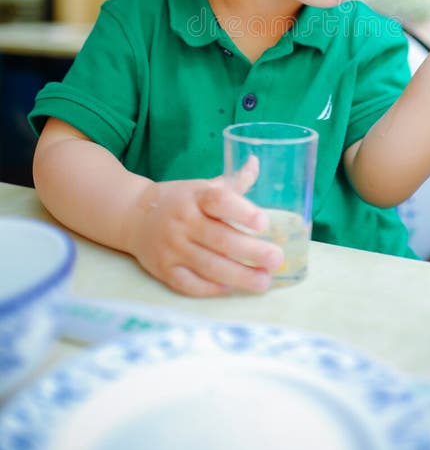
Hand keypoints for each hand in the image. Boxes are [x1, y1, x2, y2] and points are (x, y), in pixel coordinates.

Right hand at [125, 159, 283, 297]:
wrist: (133, 215)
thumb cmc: (180, 200)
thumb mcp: (203, 186)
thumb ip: (233, 180)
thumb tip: (255, 161)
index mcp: (196, 196)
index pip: (219, 201)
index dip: (242, 212)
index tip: (264, 222)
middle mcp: (183, 221)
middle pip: (220, 239)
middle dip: (251, 252)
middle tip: (276, 259)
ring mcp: (172, 247)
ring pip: (209, 265)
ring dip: (239, 276)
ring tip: (263, 281)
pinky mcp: (164, 269)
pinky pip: (189, 284)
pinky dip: (211, 288)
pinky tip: (231, 288)